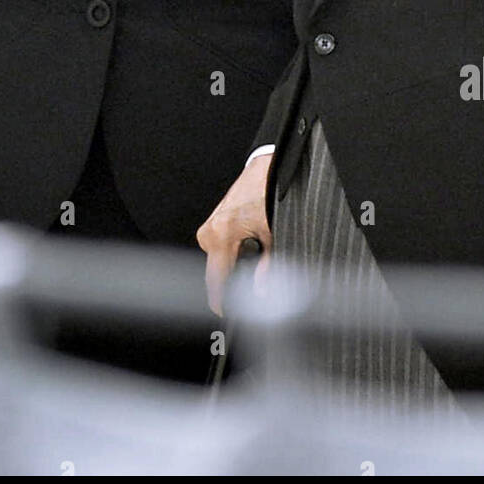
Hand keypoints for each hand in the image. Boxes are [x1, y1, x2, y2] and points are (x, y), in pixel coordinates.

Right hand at [196, 153, 272, 315]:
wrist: (264, 169)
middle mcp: (210, 231)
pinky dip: (232, 254)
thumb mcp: (274, 234)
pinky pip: (219, 249)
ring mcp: (209, 226)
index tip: (228, 313)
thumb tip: (262, 292)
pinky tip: (248, 246)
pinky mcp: (213, 223)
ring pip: (218, 261)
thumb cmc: (269, 193)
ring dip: (233, 266)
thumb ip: (268, 267)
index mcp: (221, 234)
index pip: (215, 280)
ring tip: (256, 256)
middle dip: (233, 282)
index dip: (222, 302)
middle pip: (215, 274)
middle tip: (254, 282)